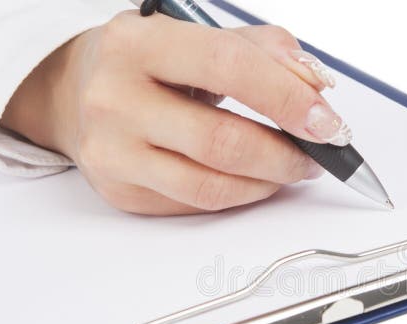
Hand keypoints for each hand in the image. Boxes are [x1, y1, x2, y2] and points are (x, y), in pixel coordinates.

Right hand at [1, 12, 344, 214]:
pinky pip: (196, 204)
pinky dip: (238, 195)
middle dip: (285, 154)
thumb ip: (263, 51)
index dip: (287, 98)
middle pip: (222, 141)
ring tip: (291, 169)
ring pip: (211, 185)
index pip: (229, 67)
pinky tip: (253, 179)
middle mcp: (115, 98)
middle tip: (318, 154)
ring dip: (268, 182)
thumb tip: (315, 87)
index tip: (327, 122)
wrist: (79, 92)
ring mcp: (113, 151)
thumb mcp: (199, 36)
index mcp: (138, 43)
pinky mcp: (121, 191)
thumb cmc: (150, 64)